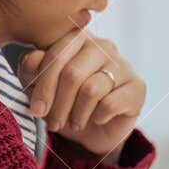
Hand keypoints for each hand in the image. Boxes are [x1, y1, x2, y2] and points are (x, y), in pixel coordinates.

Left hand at [19, 29, 144, 159]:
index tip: (35, 110)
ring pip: (91, 90)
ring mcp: (123, 65)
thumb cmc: (66, 103)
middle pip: (73, 74)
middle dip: (58, 104)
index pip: (56, 55)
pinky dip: (97, 117)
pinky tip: (96, 119)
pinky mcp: (137, 87)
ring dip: (77, 114)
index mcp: (77, 38)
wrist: (96, 129)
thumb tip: (33, 57)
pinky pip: (110, 104)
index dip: (43, 86)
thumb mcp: (40, 88)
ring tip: (74, 124)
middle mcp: (103, 46)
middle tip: (53, 123)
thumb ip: (31, 69)